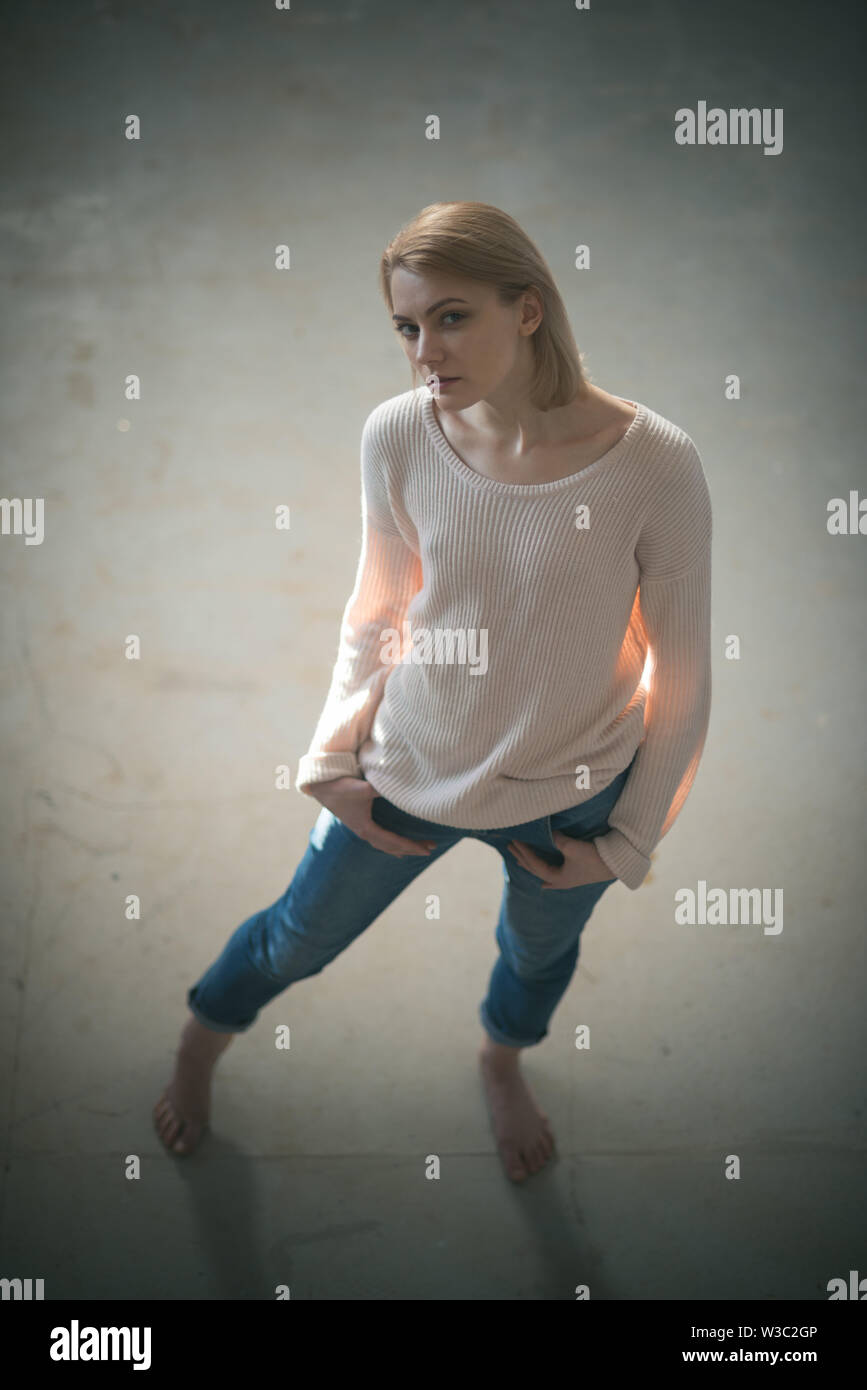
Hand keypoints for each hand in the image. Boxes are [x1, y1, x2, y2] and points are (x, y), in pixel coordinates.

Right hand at [306, 776, 436, 857]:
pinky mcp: (357, 822)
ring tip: (412, 851)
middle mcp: (363, 832)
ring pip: (383, 844)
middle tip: (429, 849)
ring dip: (399, 848)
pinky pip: (377, 838)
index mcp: (366, 829)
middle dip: (410, 848)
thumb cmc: (341, 787)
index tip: (427, 849)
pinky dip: (388, 843)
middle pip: (391, 846)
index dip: (412, 846)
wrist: (320, 786)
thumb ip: (383, 789)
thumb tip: (403, 787)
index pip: (394, 841)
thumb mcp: (363, 788)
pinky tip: (391, 844)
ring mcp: (359, 829)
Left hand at [508, 831, 616, 888]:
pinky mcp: (575, 876)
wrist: (617, 865)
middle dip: (523, 859)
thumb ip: (558, 840)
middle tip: (510, 847)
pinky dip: (547, 877)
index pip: (535, 864)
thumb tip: (549, 833)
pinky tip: (545, 885)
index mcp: (558, 878)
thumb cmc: (594, 858)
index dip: (524, 852)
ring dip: (531, 865)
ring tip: (519, 861)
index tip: (515, 841)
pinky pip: (555, 877)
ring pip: (544, 873)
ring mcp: (568, 880)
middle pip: (536, 870)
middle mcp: (561, 881)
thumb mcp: (573, 848)